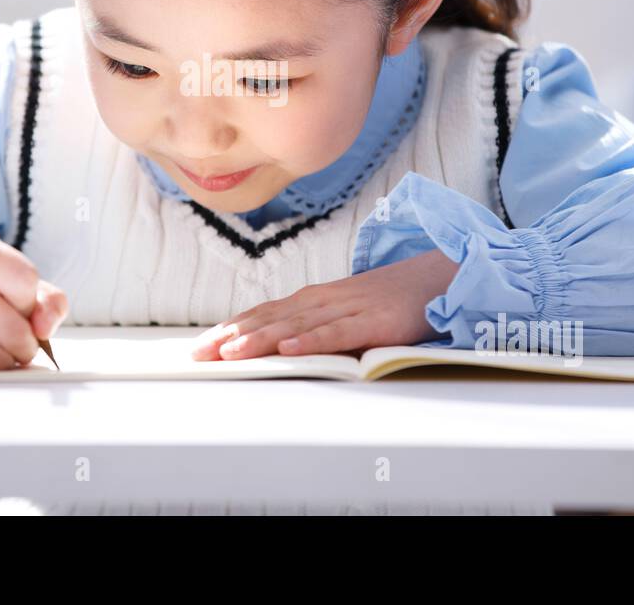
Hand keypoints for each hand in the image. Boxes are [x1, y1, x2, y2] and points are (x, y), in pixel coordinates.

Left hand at [191, 248, 458, 360]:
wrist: (434, 279)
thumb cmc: (385, 302)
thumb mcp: (341, 313)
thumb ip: (311, 327)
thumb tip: (272, 349)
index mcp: (311, 299)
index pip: (261, 313)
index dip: (229, 328)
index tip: (199, 345)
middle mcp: (321, 300)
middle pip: (268, 318)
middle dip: (231, 336)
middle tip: (199, 353)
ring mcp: (346, 308)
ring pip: (295, 326)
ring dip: (260, 339)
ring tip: (230, 353)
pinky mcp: (372, 321)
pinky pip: (337, 333)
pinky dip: (312, 340)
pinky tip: (289, 350)